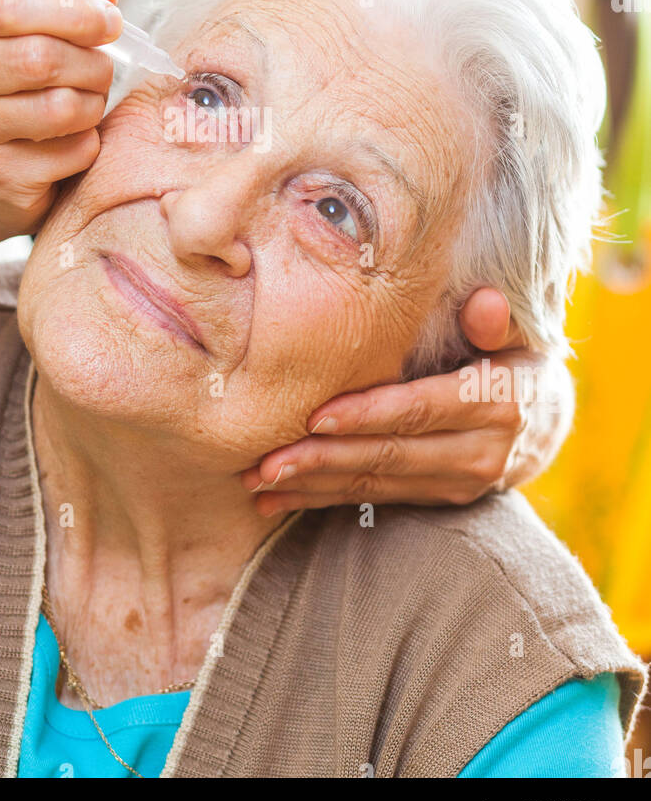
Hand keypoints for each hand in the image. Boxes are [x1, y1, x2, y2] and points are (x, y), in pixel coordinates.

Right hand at [0, 0, 121, 240]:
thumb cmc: (24, 82)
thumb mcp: (40, 26)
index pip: (6, 3)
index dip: (70, 10)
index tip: (108, 22)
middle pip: (40, 58)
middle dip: (92, 65)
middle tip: (104, 72)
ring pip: (59, 108)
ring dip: (94, 105)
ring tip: (90, 105)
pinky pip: (71, 152)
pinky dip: (89, 144)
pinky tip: (74, 141)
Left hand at [241, 288, 572, 515]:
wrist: (541, 414)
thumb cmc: (508, 352)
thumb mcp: (511, 331)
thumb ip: (492, 320)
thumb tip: (484, 302)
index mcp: (497, 402)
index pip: (421, 409)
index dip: (368, 415)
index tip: (315, 416)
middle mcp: (481, 451)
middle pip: (389, 455)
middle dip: (322, 460)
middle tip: (265, 463)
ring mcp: (459, 482)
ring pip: (375, 484)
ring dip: (313, 485)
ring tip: (257, 482)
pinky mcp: (438, 499)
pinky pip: (374, 498)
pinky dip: (324, 497)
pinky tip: (277, 499)